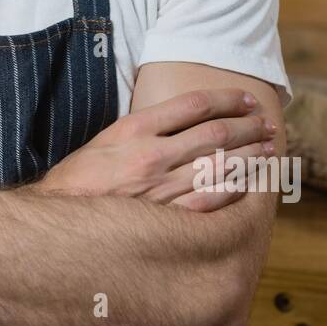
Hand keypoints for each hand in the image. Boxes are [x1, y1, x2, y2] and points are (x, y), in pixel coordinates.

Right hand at [36, 88, 276, 211]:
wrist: (56, 226)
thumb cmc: (78, 183)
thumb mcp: (106, 142)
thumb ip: (143, 130)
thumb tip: (184, 121)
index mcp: (134, 130)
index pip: (194, 105)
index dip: (228, 99)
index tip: (248, 99)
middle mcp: (152, 156)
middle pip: (215, 134)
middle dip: (249, 127)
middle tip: (268, 124)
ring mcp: (162, 189)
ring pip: (221, 166)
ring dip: (251, 156)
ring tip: (270, 150)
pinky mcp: (168, 220)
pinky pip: (214, 200)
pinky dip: (238, 188)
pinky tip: (252, 183)